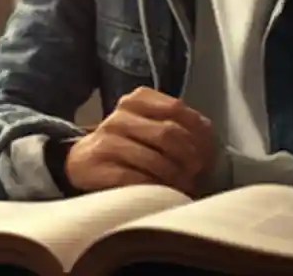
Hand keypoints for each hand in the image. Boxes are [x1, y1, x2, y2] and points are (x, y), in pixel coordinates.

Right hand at [64, 86, 216, 194]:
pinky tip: (164, 193)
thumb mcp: (150, 126)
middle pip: (168, 133)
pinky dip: (156, 188)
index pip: (177, 109)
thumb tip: (208, 139)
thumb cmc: (128, 145)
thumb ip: (178, 125)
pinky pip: (136, 179)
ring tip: (185, 187)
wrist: (84, 162)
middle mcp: (120, 115)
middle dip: (190, 157)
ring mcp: (108, 140)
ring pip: (154, 159)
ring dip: (176, 177)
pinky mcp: (99, 167)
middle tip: (199, 173)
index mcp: (137, 99)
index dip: (198, 132)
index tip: (207, 152)